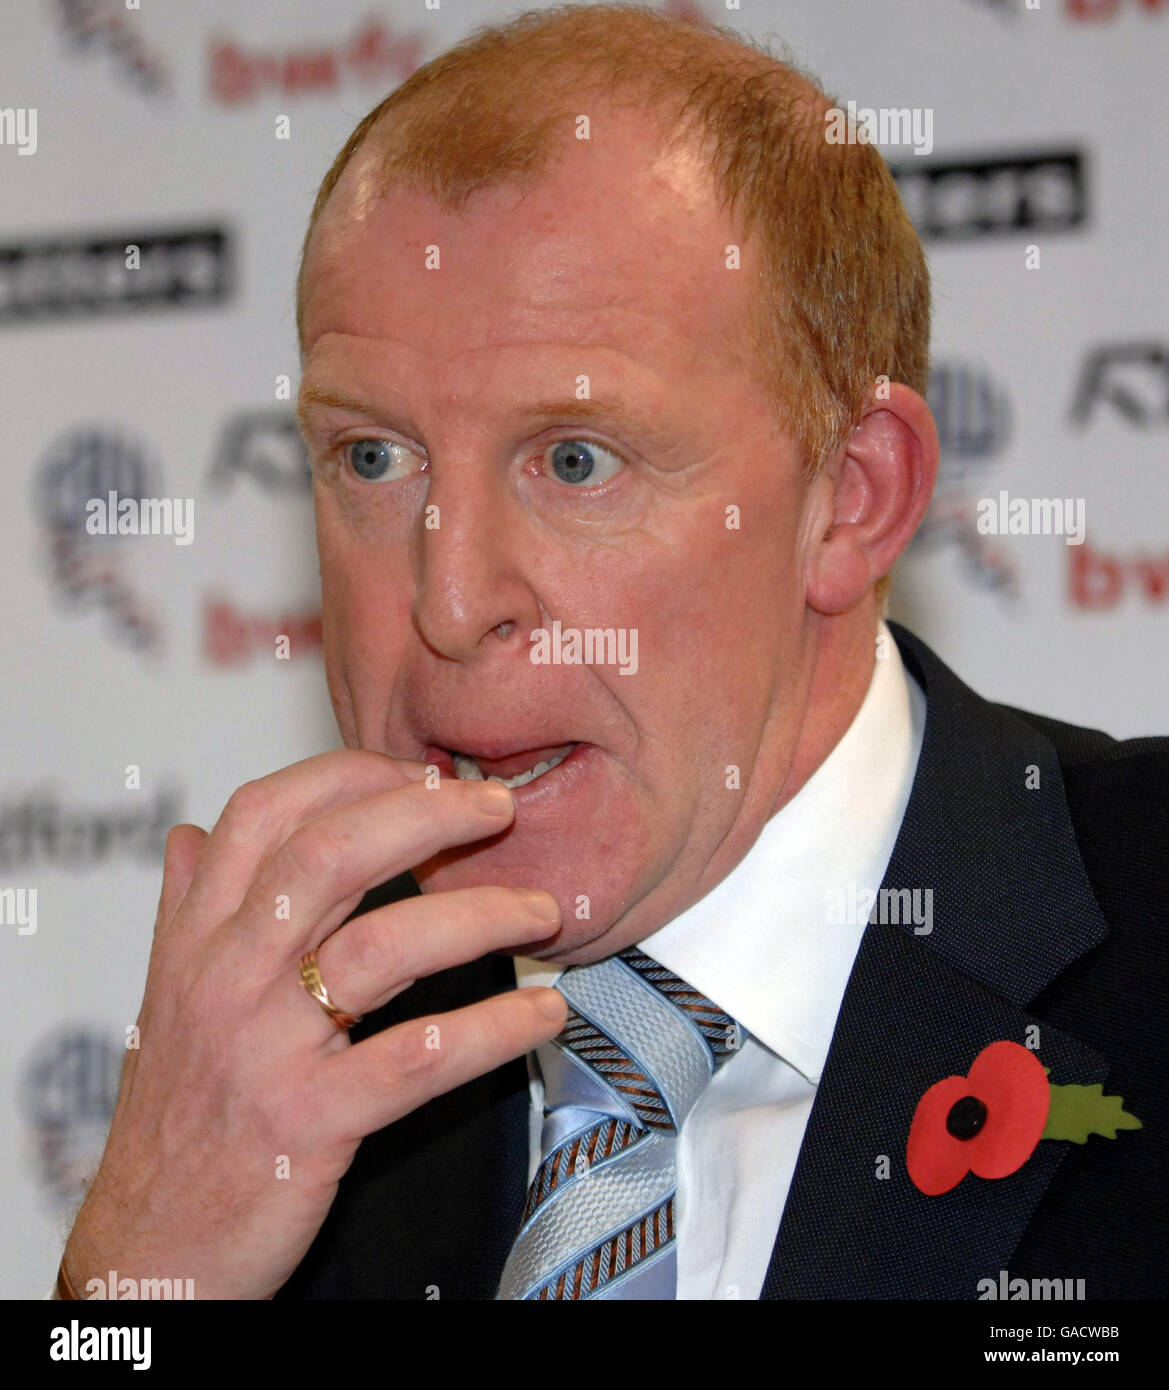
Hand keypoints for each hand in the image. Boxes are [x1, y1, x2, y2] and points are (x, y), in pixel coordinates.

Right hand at [61, 750, 565, 1298]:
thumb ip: (185, 912)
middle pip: (329, 854)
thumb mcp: (164, 1001)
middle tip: (498, 808)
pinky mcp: (309, 1121)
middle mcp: (227, 977)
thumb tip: (190, 835)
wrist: (148, 1251)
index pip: (263, 813)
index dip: (349, 773)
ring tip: (541, 910)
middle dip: (427, 814)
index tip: (419, 769)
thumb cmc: (172, 1117)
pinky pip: (418, 1059)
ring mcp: (267, 1048)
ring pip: (383, 945)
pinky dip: (492, 1029)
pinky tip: (540, 1014)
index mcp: (197, 938)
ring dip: (479, 915)